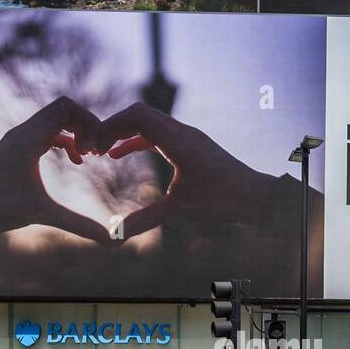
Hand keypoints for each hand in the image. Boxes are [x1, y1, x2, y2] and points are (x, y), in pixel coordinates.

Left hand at [0, 97, 111, 243]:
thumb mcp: (43, 213)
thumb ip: (78, 224)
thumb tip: (111, 241)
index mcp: (29, 138)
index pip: (66, 107)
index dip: (89, 122)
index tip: (96, 150)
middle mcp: (23, 132)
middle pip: (63, 109)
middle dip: (85, 126)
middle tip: (96, 152)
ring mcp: (19, 138)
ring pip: (55, 120)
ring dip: (76, 132)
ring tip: (87, 157)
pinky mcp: (17, 149)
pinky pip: (47, 132)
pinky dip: (65, 140)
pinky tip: (74, 162)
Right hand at [92, 103, 272, 238]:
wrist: (255, 197)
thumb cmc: (221, 200)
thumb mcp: (180, 209)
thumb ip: (146, 219)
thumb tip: (115, 235)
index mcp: (178, 140)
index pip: (136, 116)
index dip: (111, 126)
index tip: (96, 147)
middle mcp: (183, 132)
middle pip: (140, 114)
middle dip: (113, 127)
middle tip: (94, 147)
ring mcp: (189, 136)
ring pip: (149, 122)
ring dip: (125, 132)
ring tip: (103, 151)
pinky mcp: (192, 146)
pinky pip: (158, 134)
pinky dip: (137, 141)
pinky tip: (121, 155)